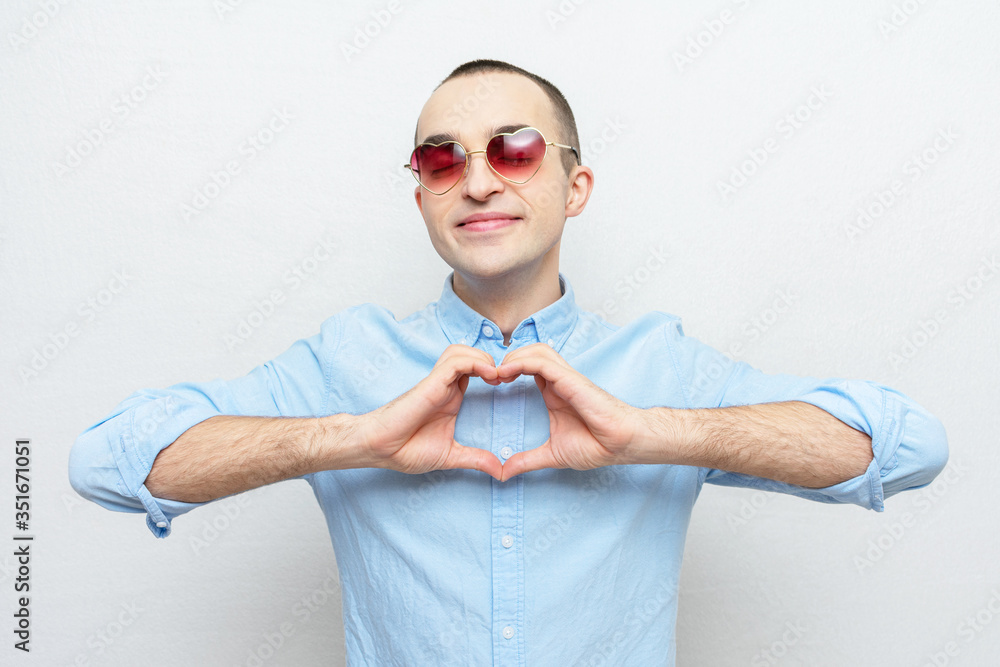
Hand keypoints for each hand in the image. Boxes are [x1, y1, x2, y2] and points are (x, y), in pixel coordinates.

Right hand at [356, 344, 503, 479]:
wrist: (379, 448)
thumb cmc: (405, 449)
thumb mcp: (450, 456)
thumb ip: (476, 459)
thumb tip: (500, 472)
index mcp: (452, 396)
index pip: (476, 370)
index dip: (495, 372)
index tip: (510, 386)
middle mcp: (445, 385)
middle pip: (471, 354)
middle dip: (493, 360)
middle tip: (508, 378)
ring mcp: (438, 382)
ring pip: (463, 351)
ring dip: (484, 358)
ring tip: (498, 376)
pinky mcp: (431, 382)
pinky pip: (456, 360)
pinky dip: (475, 362)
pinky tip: (489, 375)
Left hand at [496, 342, 642, 480]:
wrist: (620, 445)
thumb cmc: (597, 445)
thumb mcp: (552, 454)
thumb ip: (527, 460)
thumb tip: (504, 473)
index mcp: (553, 391)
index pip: (528, 367)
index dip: (507, 369)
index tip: (490, 382)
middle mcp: (559, 380)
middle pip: (530, 352)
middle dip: (508, 357)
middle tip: (489, 375)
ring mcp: (565, 378)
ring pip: (536, 350)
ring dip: (513, 356)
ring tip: (496, 372)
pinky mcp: (570, 380)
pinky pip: (542, 362)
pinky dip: (522, 362)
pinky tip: (506, 372)